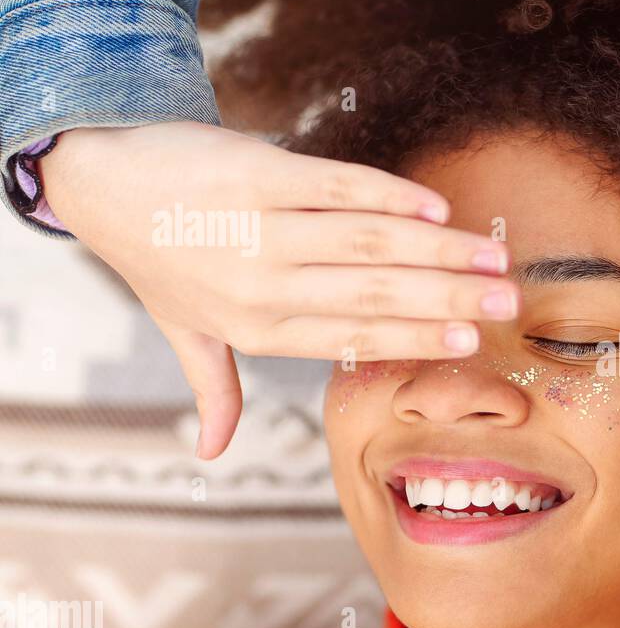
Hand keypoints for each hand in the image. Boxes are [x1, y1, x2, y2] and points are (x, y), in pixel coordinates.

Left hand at [39, 122, 517, 457]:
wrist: (103, 180)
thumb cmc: (157, 259)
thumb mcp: (184, 331)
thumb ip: (212, 388)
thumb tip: (211, 453)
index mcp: (258, 329)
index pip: (354, 337)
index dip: (416, 340)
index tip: (471, 343)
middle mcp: (262, 285)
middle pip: (374, 294)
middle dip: (449, 299)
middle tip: (507, 300)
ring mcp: (260, 228)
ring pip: (367, 243)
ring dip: (438, 250)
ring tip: (490, 255)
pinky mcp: (258, 174)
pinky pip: (335, 186)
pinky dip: (389, 195)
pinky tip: (435, 206)